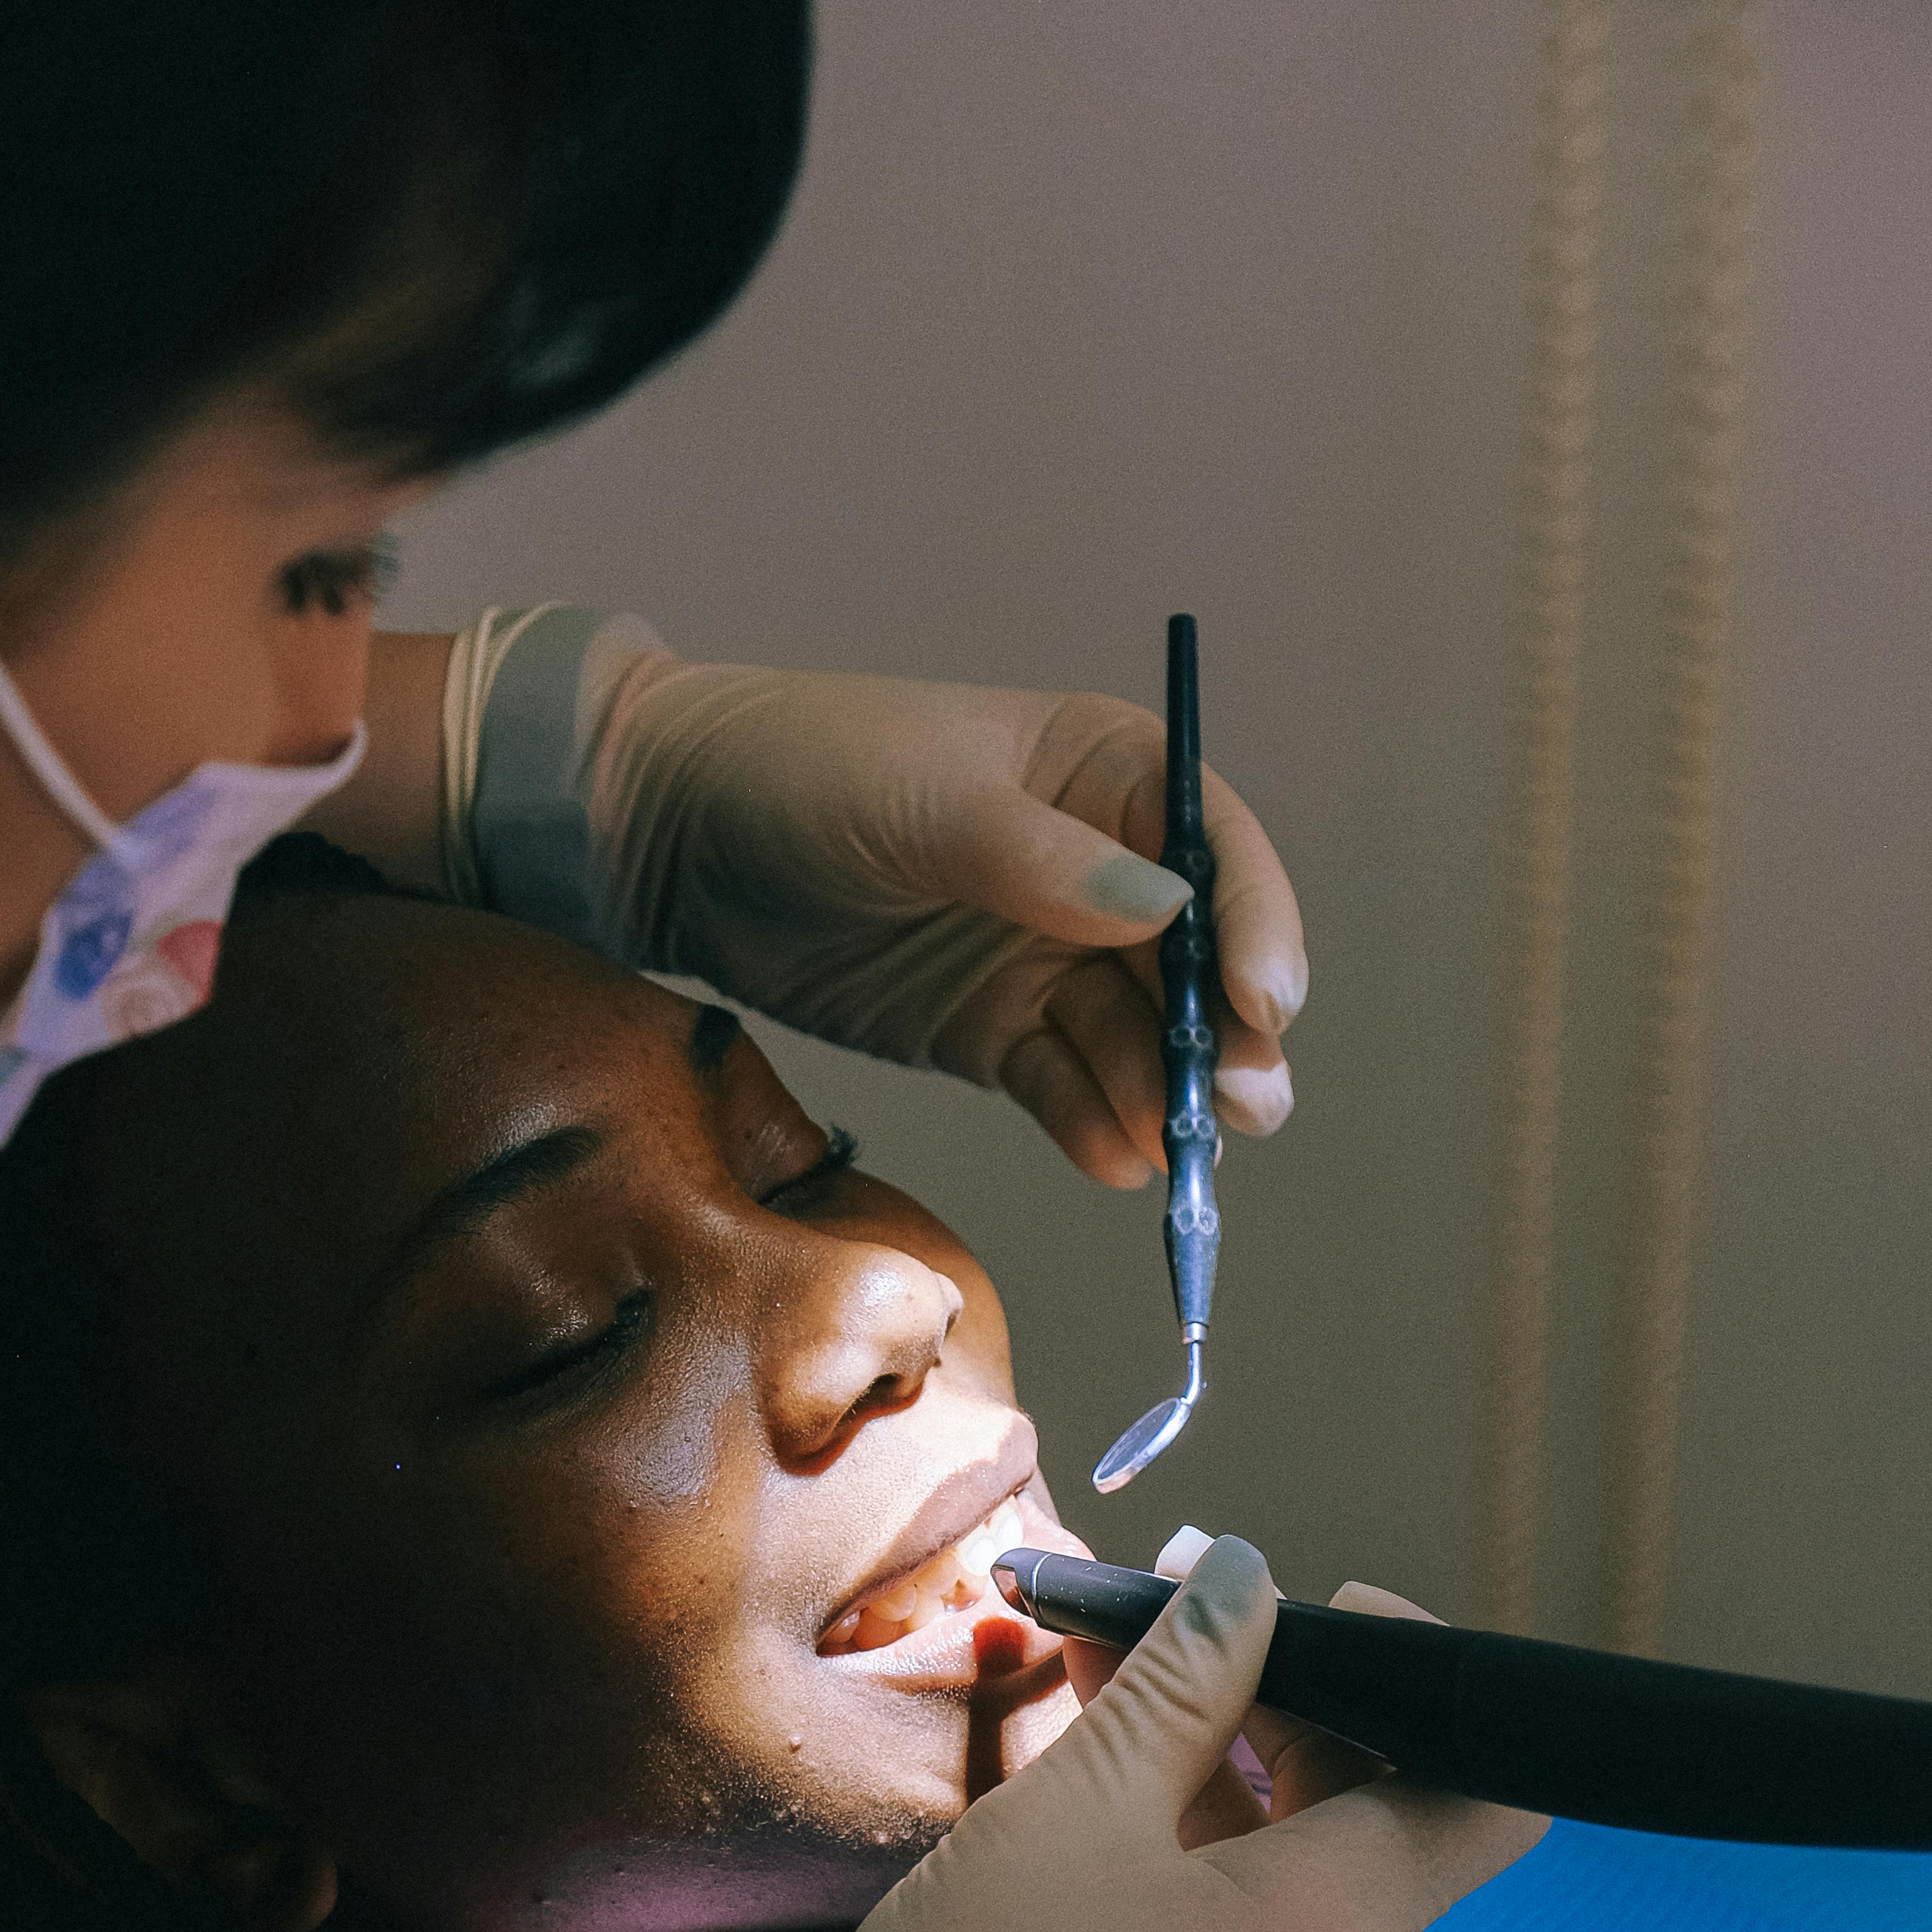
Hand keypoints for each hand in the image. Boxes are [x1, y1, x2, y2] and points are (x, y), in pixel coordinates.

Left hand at [580, 635, 1308, 1185]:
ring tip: (1183, 1151)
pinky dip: (1093, 1122)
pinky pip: (1065, 1084)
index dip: (1250, 925)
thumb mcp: (922, 801)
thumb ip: (1040, 860)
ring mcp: (1044, 957)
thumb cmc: (798, 771)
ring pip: (1137, 1037)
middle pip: (1192, 961)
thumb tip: (1164, 904)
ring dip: (1169, 1093)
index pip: (1212, 849)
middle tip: (1244, 1106)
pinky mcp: (990, 1032)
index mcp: (1099, 773)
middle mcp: (1094, 870)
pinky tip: (1116, 1160)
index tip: (1263, 1001)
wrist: (669, 837)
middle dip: (1224, 1035)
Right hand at [635, 1538, 1543, 1931]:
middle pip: (1383, 1820)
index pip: (1490, 1782)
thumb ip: (1179, 1684)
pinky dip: (1201, 1871)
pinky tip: (1092, 1827)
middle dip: (1283, 1709)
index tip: (1309, 1622)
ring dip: (1224, 1784)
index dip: (1427, 1679)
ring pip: (1305, 1883)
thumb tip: (1243, 1577)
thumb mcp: (1070, 1811)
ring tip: (1094, 1711)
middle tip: (1151, 1633)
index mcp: (1343, 1925)